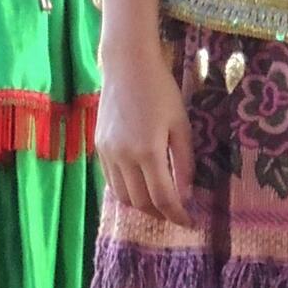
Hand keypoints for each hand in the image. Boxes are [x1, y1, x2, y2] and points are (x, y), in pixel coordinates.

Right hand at [95, 40, 193, 224]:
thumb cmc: (161, 90)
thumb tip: (185, 194)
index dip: (177, 215)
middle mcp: (124, 157)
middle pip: (141, 202)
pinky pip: (111, 181)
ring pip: (123, 196)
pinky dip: (126, 190)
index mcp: (148, 151)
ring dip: (141, 205)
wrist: (127, 66)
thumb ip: (183, 162)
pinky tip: (140, 185)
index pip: (163, 198)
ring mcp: (108, 153)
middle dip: (160, 213)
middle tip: (176, 213)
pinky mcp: (98, 147)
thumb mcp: (181, 125)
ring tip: (158, 203)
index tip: (189, 222)